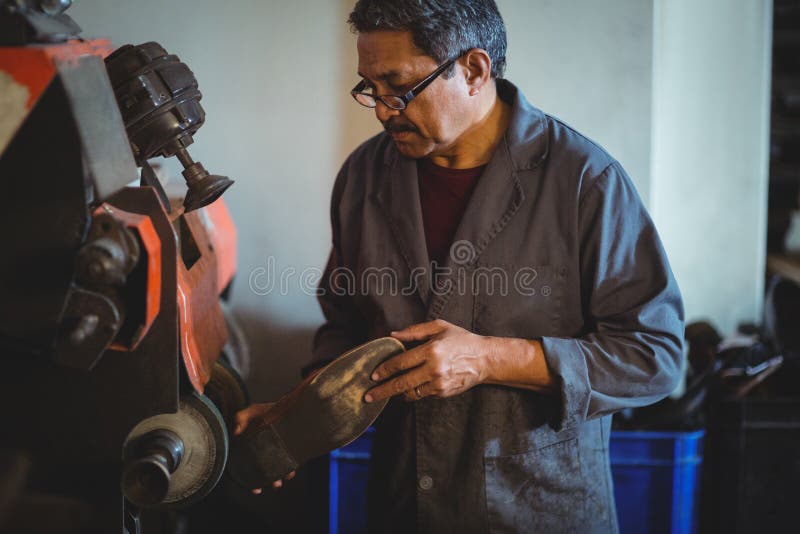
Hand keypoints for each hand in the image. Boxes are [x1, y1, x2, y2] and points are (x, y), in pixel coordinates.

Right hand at [234, 402, 296, 493]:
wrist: (289, 403)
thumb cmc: (268, 409)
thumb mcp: (253, 411)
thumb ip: (241, 417)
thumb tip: (235, 431)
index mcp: (253, 446)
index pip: (247, 466)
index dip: (250, 480)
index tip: (256, 489)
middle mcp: (264, 451)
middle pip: (264, 471)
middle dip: (269, 480)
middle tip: (275, 484)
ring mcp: (277, 451)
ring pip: (277, 469)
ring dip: (280, 476)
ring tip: (284, 478)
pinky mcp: (288, 450)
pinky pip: (289, 462)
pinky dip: (291, 468)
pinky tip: (292, 470)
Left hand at [364, 319, 490, 402]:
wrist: (485, 359)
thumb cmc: (462, 340)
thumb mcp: (439, 327)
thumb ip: (415, 331)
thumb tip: (393, 335)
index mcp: (431, 350)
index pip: (401, 362)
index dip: (385, 370)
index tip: (373, 375)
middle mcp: (434, 369)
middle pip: (401, 383)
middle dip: (382, 391)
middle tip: (368, 396)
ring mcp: (439, 383)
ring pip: (410, 393)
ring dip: (396, 394)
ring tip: (383, 395)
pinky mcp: (443, 392)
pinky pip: (422, 395)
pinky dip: (412, 393)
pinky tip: (404, 392)